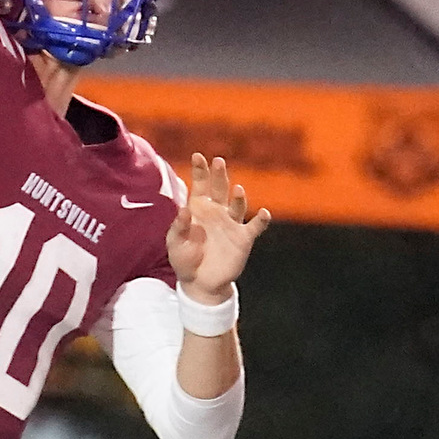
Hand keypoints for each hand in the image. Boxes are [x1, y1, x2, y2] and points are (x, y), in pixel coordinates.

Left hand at [167, 154, 270, 304]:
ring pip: (237, 205)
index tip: (198, 156)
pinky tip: (263, 214)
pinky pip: (255, 227)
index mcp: (198, 208)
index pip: (200, 185)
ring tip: (236, 189)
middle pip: (219, 189)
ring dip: (238, 197)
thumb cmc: (184, 259)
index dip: (200, 170)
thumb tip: (184, 209)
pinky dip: (261, 220)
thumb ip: (178, 227)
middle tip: (218, 161)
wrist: (200, 283)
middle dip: (219, 175)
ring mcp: (231, 224)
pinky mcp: (244, 238)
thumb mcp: (175, 243)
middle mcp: (216, 211)